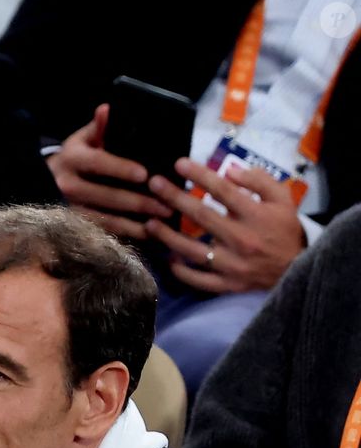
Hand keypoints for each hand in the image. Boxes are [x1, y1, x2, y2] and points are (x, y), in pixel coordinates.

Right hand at [46, 103, 173, 238]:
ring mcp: (68, 208)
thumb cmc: (74, 157)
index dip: (121, 169)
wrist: (45, 181)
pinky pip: (102, 232)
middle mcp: (66, 185)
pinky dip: (125, 234)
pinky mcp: (73, 225)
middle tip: (166, 206)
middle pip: (106, 196)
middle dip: (138, 202)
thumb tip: (108, 108)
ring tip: (161, 224)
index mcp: (71, 158)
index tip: (146, 175)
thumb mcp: (82, 140)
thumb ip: (99, 127)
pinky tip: (146, 234)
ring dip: (135, 223)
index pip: (99, 163)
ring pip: (105, 218)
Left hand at [145, 158, 305, 292]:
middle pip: (202, 216)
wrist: (299, 267)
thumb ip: (259, 181)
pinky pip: (199, 280)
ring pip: (193, 250)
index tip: (179, 164)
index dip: (200, 175)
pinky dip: (181, 271)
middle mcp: (241, 239)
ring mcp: (233, 264)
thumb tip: (229, 171)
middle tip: (154, 184)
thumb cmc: (285, 228)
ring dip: (168, 236)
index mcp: (255, 215)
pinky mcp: (228, 284)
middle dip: (175, 198)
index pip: (222, 191)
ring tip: (148, 223)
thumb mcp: (282, 198)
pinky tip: (168, 258)